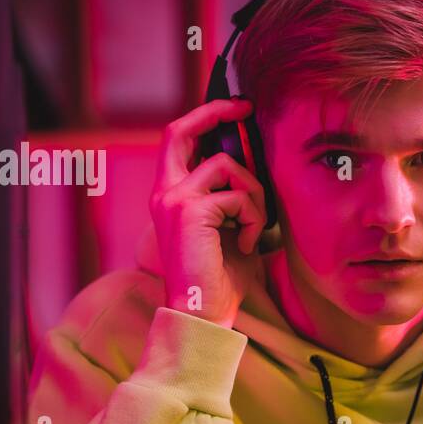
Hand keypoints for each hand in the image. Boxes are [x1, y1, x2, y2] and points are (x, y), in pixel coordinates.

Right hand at [150, 98, 267, 328]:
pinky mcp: (189, 211)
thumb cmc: (223, 278)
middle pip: (180, 130)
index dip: (204, 117)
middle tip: (246, 110)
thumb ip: (235, 196)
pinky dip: (255, 219)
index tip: (236, 109)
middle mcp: (164, 192)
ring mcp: (173, 199)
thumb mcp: (232, 227)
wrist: (204, 314)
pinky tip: (247, 245)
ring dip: (255, 195)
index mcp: (171, 195)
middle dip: (215, 112)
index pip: (178, 139)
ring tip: (255, 228)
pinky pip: (239, 196)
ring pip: (227, 166)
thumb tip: (258, 164)